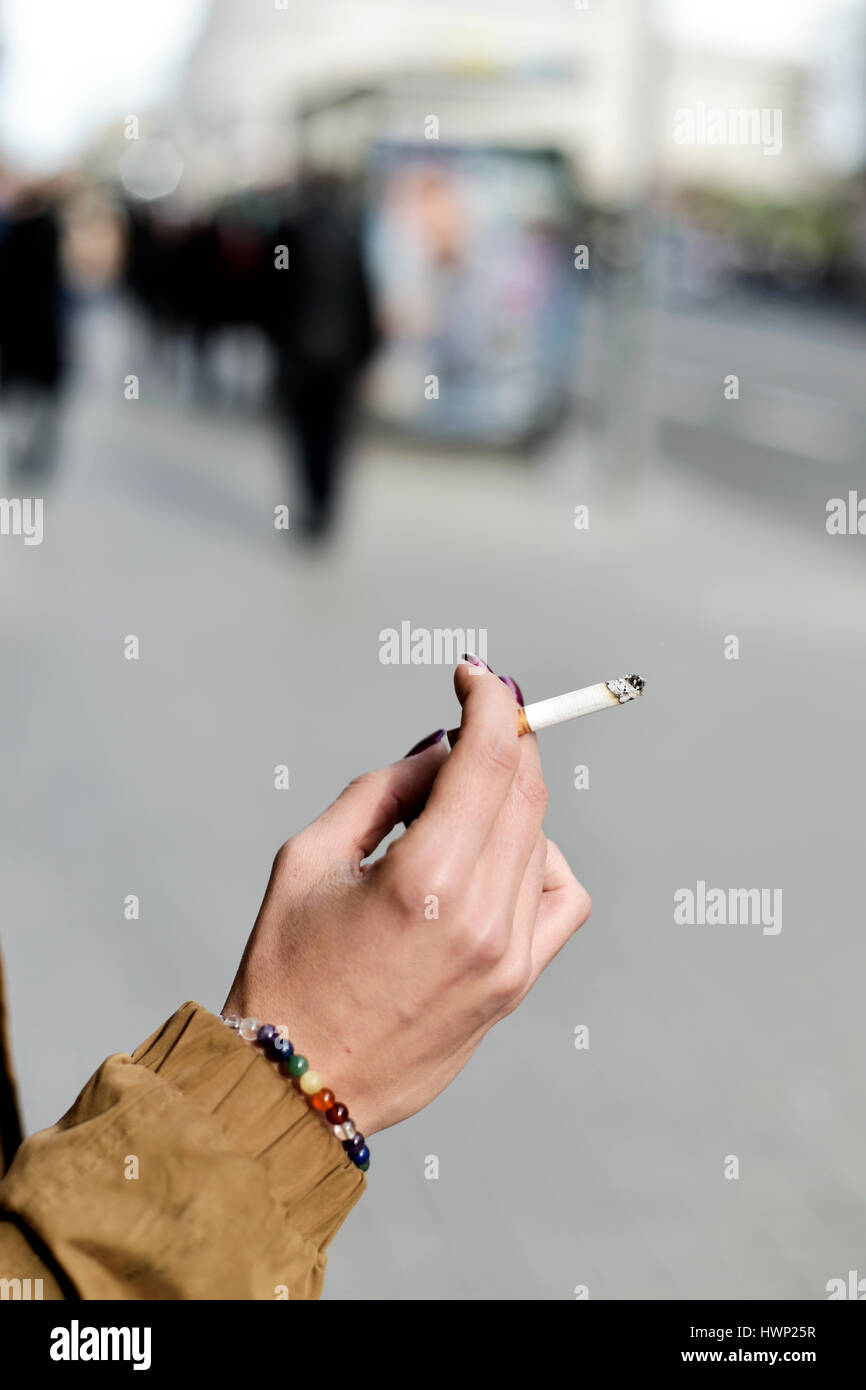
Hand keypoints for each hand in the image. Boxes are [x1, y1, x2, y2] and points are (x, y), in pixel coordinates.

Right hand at [223, 660, 590, 1135]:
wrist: (296, 1082)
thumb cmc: (287, 973)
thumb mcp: (308, 858)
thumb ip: (383, 791)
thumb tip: (441, 752)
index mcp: (422, 879)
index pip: (489, 758)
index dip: (489, 701)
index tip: (476, 677)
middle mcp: (479, 916)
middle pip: (525, 789)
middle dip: (503, 740)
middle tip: (471, 724)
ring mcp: (507, 956)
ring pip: (541, 837)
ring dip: (509, 800)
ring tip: (453, 814)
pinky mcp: (517, 985)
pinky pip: (563, 898)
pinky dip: (540, 860)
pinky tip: (496, 861)